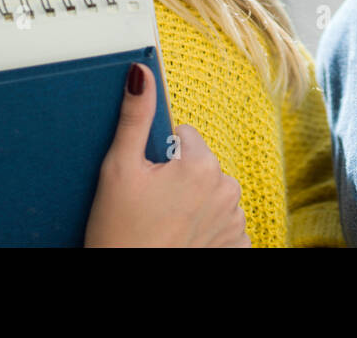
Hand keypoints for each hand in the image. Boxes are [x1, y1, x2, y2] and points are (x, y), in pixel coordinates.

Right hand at [84, 64, 249, 246]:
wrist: (125, 284)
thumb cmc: (119, 231)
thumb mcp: (119, 169)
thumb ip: (135, 117)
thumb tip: (141, 73)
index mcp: (202, 164)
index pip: (183, 136)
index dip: (159, 155)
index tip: (146, 180)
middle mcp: (227, 188)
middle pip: (200, 164)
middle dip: (178, 178)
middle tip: (151, 204)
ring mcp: (235, 219)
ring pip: (212, 191)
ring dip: (194, 202)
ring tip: (165, 223)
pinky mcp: (237, 244)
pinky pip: (223, 222)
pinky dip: (207, 228)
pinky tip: (184, 237)